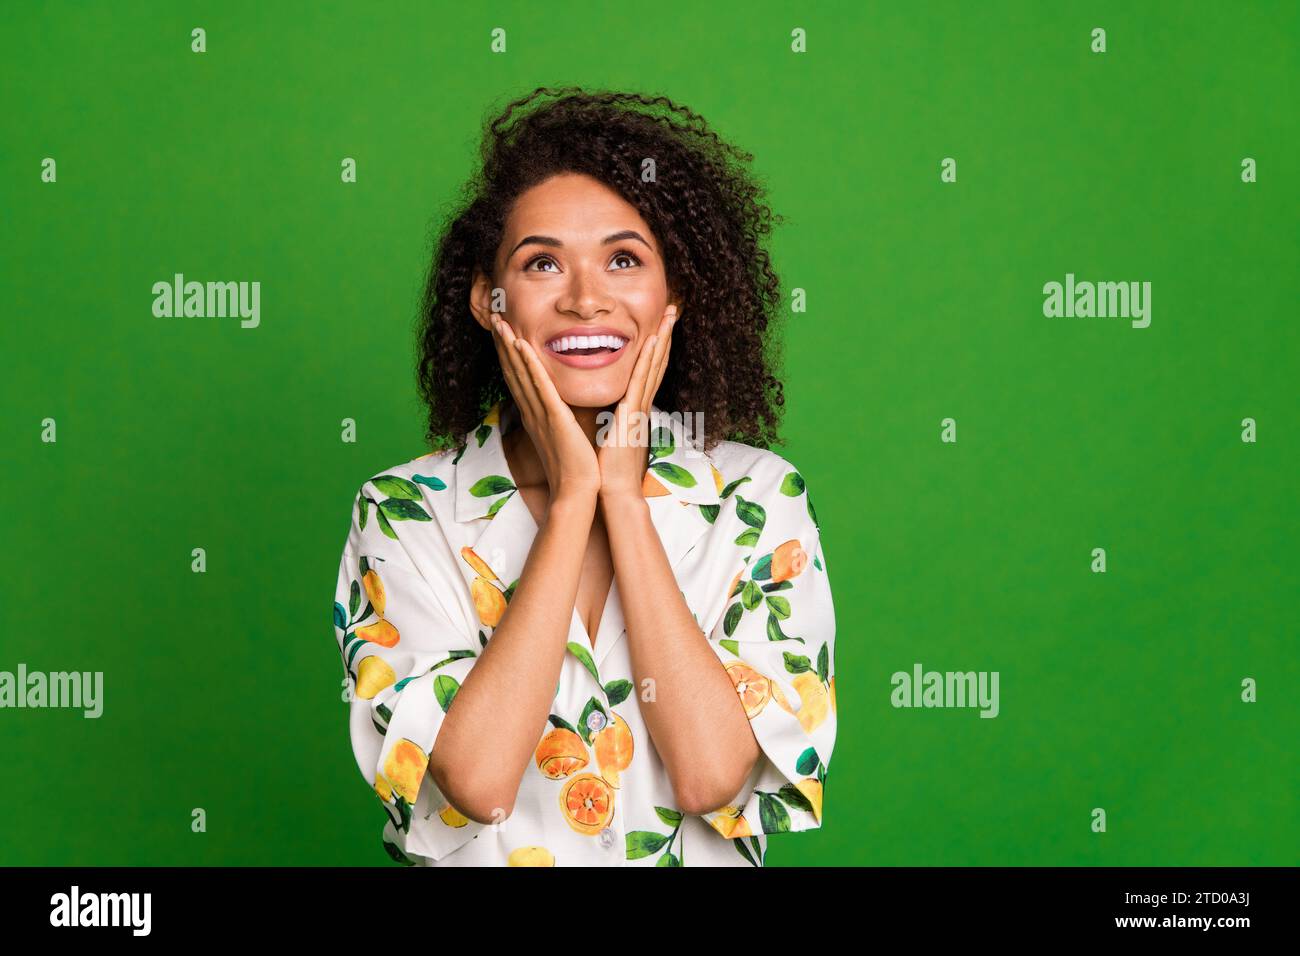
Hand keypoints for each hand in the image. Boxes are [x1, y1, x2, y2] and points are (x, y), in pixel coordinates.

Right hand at [488, 313, 601, 502]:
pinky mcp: (553, 418)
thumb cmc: (575, 466)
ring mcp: (540, 414)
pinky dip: (528, 365)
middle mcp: (532, 412)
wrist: (577, 491)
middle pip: (512, 371)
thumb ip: (559, 417)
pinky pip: (539, 387)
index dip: (508, 354)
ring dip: (509, 346)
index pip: (518, 378)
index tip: (503, 332)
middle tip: (493, 318)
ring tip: (500, 322)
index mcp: (536, 415)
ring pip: (520, 374)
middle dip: (502, 343)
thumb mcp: (564, 435)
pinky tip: (520, 345)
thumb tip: (563, 405)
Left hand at [596, 304, 677, 500]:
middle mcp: (642, 405)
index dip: (656, 347)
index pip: (648, 371)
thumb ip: (612, 419)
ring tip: (669, 315)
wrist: (613, 492)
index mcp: (636, 410)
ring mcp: (640, 409)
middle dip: (665, 335)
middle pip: (657, 362)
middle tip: (673, 309)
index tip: (660, 325)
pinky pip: (642, 381)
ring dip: (662, 339)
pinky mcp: (632, 415)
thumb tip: (608, 409)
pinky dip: (649, 360)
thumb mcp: (611, 436)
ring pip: (654, 366)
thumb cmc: (609, 469)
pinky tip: (653, 340)